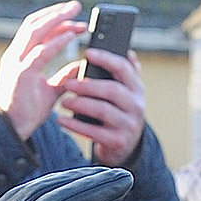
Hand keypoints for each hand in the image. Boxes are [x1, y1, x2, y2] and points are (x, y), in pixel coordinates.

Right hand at [0, 1, 85, 140]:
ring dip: (57, 20)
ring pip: (35, 31)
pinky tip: (71, 36)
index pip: (35, 29)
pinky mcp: (21, 74)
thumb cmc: (28, 111)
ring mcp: (16, 63)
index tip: (74, 16)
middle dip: (56, 13)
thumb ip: (64, 77)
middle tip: (77, 5)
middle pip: (34, 23)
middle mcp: (15, 55)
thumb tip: (81, 66)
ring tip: (75, 15)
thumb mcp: (51, 91)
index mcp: (20, 57)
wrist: (12, 130)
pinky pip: (40, 52)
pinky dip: (56, 42)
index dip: (54, 19)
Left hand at [55, 47, 147, 164]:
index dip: (106, 59)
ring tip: (64, 102)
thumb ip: (126, 76)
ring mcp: (129, 125)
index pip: (124, 69)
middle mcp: (137, 106)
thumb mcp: (126, 95)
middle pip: (111, 90)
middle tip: (68, 84)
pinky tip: (62, 120)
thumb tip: (128, 53)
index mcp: (137, 90)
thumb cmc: (119, 115)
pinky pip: (93, 131)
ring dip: (80, 104)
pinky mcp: (117, 141)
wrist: (124, 147)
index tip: (88, 53)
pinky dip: (75, 125)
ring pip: (102, 110)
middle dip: (87, 86)